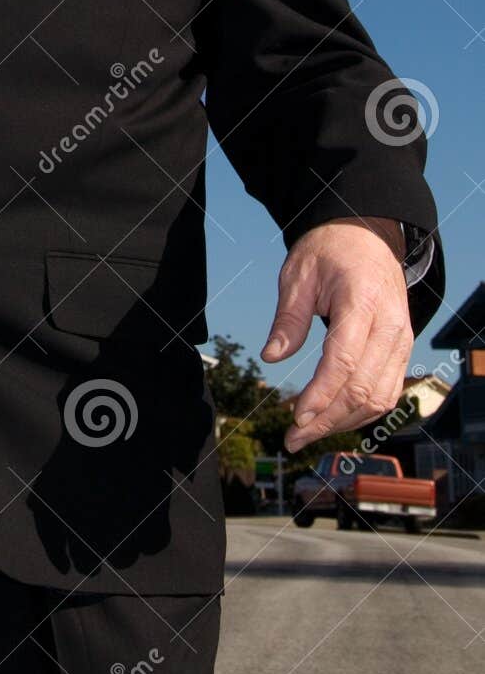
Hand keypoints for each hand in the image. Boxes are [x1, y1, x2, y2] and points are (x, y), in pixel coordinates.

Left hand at [260, 217, 411, 453]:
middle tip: (293, 438)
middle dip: (327, 420)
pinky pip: (389, 392)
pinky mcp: (403, 350)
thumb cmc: (329, 251)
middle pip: (363, 388)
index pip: (343, 361)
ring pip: (380, 397)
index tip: (295, 418)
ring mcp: (401, 340)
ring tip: (308, 433)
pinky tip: (334, 419)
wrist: (367, 236)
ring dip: (344, 422)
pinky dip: (363, 412)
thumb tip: (271, 358)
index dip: (320, 395)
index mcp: (361, 302)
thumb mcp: (297, 274)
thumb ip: (288, 319)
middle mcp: (390, 325)